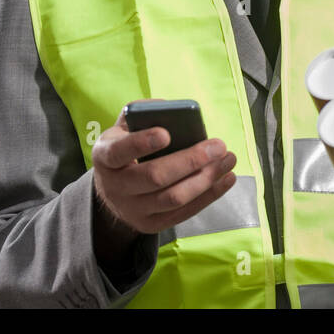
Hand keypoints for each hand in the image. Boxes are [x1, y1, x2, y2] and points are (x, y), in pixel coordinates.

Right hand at [91, 106, 237, 237]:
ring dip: (206, 179)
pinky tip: (226, 178)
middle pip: (155, 177)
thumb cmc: (126, 149)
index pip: (120, 151)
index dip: (142, 143)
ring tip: (228, 160)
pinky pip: (184, 212)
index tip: (166, 133)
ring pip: (174, 198)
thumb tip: (173, 109)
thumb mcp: (124, 129)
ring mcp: (133, 209)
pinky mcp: (151, 224)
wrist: (113, 189)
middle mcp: (115, 186)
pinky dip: (210, 195)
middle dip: (191, 160)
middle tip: (218, 145)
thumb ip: (142, 114)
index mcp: (105, 156)